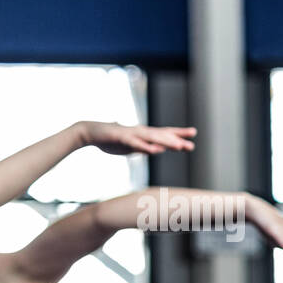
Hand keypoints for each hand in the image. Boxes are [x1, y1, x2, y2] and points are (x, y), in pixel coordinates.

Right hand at [80, 121, 196, 155]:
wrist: (90, 132)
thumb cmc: (109, 139)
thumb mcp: (130, 146)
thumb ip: (144, 146)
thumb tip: (157, 148)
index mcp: (143, 134)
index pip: (164, 134)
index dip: (178, 135)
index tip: (192, 136)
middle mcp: (140, 132)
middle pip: (162, 135)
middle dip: (177, 139)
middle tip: (191, 145)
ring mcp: (131, 134)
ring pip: (152, 138)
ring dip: (166, 142)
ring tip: (179, 147)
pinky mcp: (121, 138)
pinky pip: (136, 143)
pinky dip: (146, 146)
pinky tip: (155, 150)